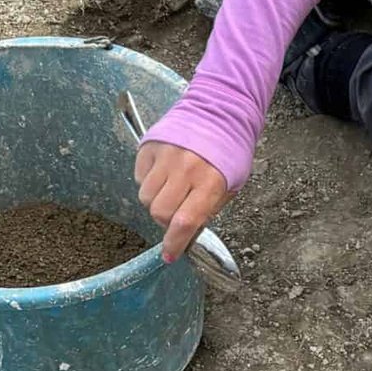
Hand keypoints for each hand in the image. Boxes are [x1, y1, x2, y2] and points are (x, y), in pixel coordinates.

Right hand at [134, 142, 231, 262]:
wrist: (218, 114)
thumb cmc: (229, 153)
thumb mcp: (232, 184)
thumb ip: (210, 208)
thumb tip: (189, 232)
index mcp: (210, 182)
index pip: (185, 222)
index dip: (175, 243)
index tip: (169, 256)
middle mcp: (185, 170)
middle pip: (160, 212)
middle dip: (165, 221)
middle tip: (177, 212)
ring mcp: (164, 157)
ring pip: (146, 197)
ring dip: (156, 201)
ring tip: (173, 189)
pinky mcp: (149, 147)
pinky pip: (139, 177)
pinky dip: (149, 182)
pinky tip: (165, 173)